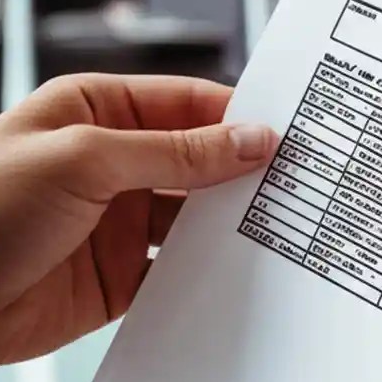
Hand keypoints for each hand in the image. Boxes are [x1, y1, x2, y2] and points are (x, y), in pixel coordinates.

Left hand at [0, 74, 275, 365]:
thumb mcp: (83, 159)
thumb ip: (175, 152)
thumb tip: (248, 140)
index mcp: (97, 112)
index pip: (189, 104)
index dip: (240, 118)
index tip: (290, 134)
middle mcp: (113, 163)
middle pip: (201, 162)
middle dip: (246, 172)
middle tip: (298, 181)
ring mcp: (117, 221)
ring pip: (197, 218)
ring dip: (232, 224)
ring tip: (279, 228)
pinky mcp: (119, 276)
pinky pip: (181, 271)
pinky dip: (211, 273)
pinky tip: (238, 272)